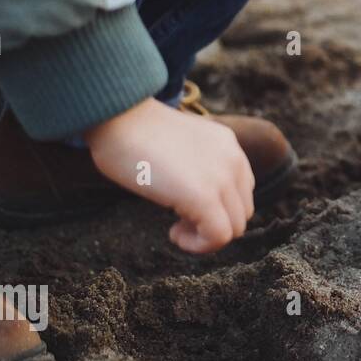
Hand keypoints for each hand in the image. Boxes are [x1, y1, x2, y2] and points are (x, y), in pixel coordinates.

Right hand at [83, 98, 254, 253]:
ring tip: (175, 227)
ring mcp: (223, 178)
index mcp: (229, 147)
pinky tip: (173, 233)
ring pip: (234, 229)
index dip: (218, 209)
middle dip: (213, 225)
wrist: (117, 115)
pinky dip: (198, 245)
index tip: (186, 208)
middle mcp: (234, 161)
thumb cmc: (133, 132)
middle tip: (179, 221)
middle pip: (241, 213)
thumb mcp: (180, 146)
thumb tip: (190, 195)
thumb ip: (197, 166)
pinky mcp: (204, 196)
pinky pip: (218, 237)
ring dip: (205, 236)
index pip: (243, 193)